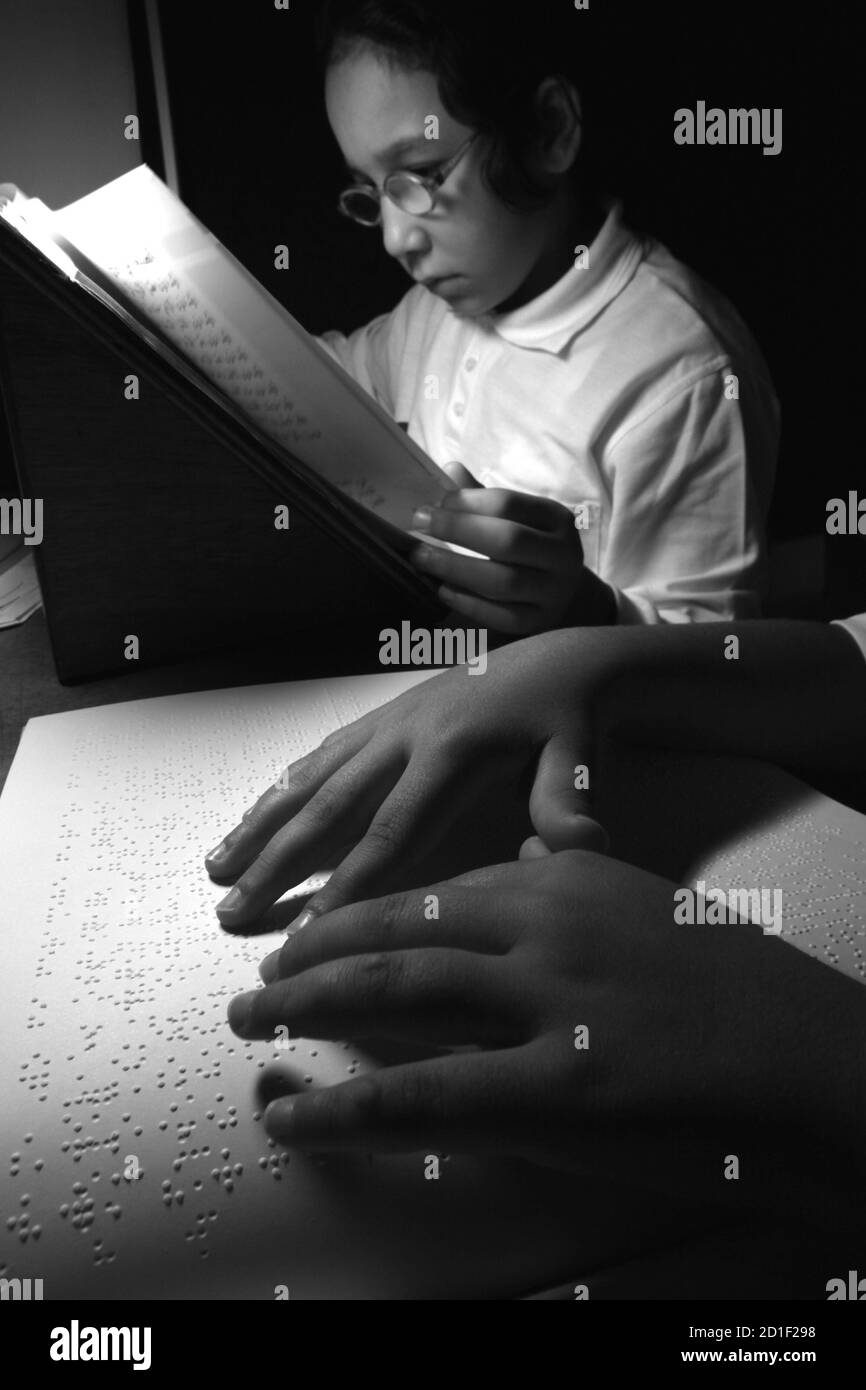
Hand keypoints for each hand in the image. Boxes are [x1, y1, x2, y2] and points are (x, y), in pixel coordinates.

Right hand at [206, 629, 610, 929]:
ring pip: (310, 780)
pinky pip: (319, 756)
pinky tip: (252, 816)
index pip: (391, 834)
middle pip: (330, 809)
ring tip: (215, 869)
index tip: (307, 935)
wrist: (558, 657)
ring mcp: (386, 725)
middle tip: (231, 912)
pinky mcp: (380, 718)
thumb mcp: (578, 754)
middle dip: (277, 864)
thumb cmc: (568, 719)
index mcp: (451, 754)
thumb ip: (569, 800)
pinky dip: (279, 788)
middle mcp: (404, 737)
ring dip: (259, 825)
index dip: (347, 888)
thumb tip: (582, 847)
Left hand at [227, 851, 865, 1223]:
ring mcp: (548, 1001)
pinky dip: (342, 1108)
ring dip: (302, 1004)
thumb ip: (575, 882)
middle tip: (257, 970)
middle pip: (396, 926)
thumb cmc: (739, 994)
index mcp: (565, 882)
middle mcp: (544, 925)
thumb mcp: (647, 910)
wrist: (822, 1061)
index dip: (359, 912)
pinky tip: (290, 1116)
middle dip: (311, 950)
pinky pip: (421, 1096)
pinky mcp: (557, 1087)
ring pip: (391, 988)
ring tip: (245, 1018)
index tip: (315, 931)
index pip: (434, 888)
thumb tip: (522, 855)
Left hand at [410, 477, 614, 633]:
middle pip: (508, 540)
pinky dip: (468, 603)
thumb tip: (449, 470)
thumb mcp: (516, 517)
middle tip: (419, 524)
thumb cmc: (528, 546)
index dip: (467, 502)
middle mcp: (562, 555)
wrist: (562, 591)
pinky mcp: (538, 622)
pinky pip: (500, 616)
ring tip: (420, 557)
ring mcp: (553, 592)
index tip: (432, 503)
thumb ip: (482, 497)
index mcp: (556, 518)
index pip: (509, 503)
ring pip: (503, 582)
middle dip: (458, 530)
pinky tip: (441, 589)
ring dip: (455, 568)